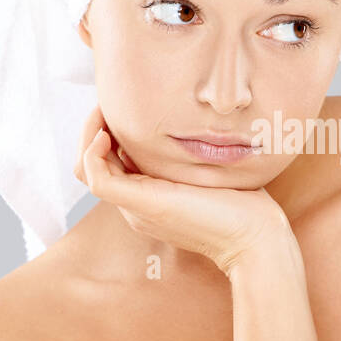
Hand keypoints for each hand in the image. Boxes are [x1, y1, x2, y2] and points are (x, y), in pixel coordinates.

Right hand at [74, 104, 291, 275]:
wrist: (254, 238)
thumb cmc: (245, 207)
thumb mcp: (209, 172)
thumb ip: (190, 155)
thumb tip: (190, 122)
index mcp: (150, 199)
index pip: (110, 164)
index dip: (109, 131)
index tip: (124, 106)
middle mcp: (136, 205)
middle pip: (92, 165)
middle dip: (94, 128)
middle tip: (108, 102)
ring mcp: (135, 207)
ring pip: (86, 169)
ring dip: (89, 134)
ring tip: (104, 111)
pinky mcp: (140, 203)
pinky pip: (96, 177)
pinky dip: (92, 152)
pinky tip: (107, 133)